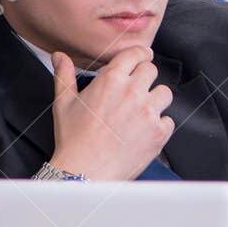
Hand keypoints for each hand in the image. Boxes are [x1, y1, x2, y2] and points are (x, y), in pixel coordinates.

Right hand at [48, 46, 173, 179]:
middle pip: (152, 71)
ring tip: (140, 112)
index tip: (142, 58)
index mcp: (111, 80)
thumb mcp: (64, 103)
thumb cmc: (73, 140)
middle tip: (135, 91)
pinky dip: (159, 125)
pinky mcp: (158, 132)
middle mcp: (133, 92)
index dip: (140, 55)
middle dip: (144, 78)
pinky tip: (143, 132)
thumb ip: (64, 75)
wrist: (85, 172)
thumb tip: (59, 56)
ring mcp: (148, 112)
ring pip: (164, 93)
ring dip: (155, 100)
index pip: (136, 54)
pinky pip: (168, 120)